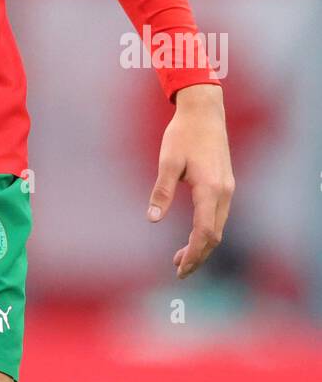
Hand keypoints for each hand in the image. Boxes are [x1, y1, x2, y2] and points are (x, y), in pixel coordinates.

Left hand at [147, 83, 234, 278]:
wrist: (204, 112)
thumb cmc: (183, 134)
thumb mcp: (168, 161)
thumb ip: (162, 191)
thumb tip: (152, 219)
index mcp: (210, 189)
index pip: (205, 232)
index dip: (194, 253)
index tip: (180, 268)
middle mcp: (224, 192)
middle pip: (216, 235)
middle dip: (198, 255)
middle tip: (179, 269)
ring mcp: (228, 188)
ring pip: (219, 227)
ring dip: (203, 244)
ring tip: (182, 257)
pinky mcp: (226, 183)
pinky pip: (220, 215)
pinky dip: (208, 230)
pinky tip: (194, 233)